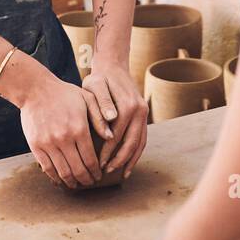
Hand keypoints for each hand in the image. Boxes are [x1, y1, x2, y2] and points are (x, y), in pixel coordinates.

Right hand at [19, 76, 104, 189]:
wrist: (35, 90)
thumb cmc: (64, 94)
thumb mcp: (87, 99)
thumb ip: (100, 118)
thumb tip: (111, 137)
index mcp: (79, 128)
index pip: (90, 159)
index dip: (96, 171)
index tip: (99, 176)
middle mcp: (64, 139)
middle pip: (78, 170)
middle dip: (86, 180)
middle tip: (90, 182)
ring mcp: (48, 144)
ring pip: (63, 172)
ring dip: (72, 182)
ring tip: (76, 184)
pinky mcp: (36, 146)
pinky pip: (47, 168)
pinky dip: (55, 178)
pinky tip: (61, 180)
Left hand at [82, 61, 147, 178]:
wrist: (114, 65)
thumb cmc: (99, 77)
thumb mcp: (95, 85)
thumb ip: (102, 102)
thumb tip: (112, 120)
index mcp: (127, 105)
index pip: (117, 136)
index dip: (107, 152)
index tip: (97, 164)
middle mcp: (139, 110)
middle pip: (132, 142)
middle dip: (120, 160)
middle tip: (107, 171)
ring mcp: (144, 113)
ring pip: (141, 142)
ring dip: (132, 160)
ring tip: (121, 174)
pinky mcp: (144, 115)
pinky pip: (143, 138)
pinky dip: (137, 152)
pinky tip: (129, 164)